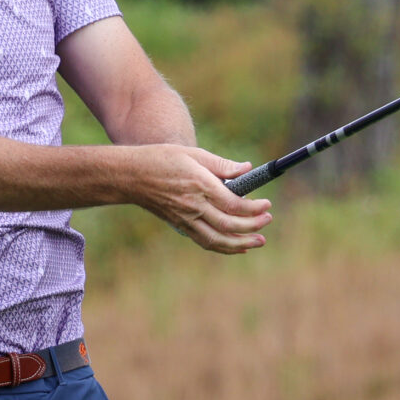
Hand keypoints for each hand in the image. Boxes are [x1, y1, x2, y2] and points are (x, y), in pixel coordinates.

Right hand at [127, 146, 272, 253]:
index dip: (254, 208)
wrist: (131, 176)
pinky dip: (223, 247)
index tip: (266, 205)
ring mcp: (186, 218)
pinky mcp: (180, 225)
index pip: (233, 204)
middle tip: (268, 220)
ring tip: (259, 241)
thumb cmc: (162, 159)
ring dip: (241, 243)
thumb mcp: (194, 153)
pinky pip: (205, 241)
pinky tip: (237, 246)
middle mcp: (193, 205)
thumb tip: (247, 168)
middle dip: (252, 226)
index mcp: (200, 184)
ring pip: (218, 239)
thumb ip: (222, 164)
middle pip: (229, 224)